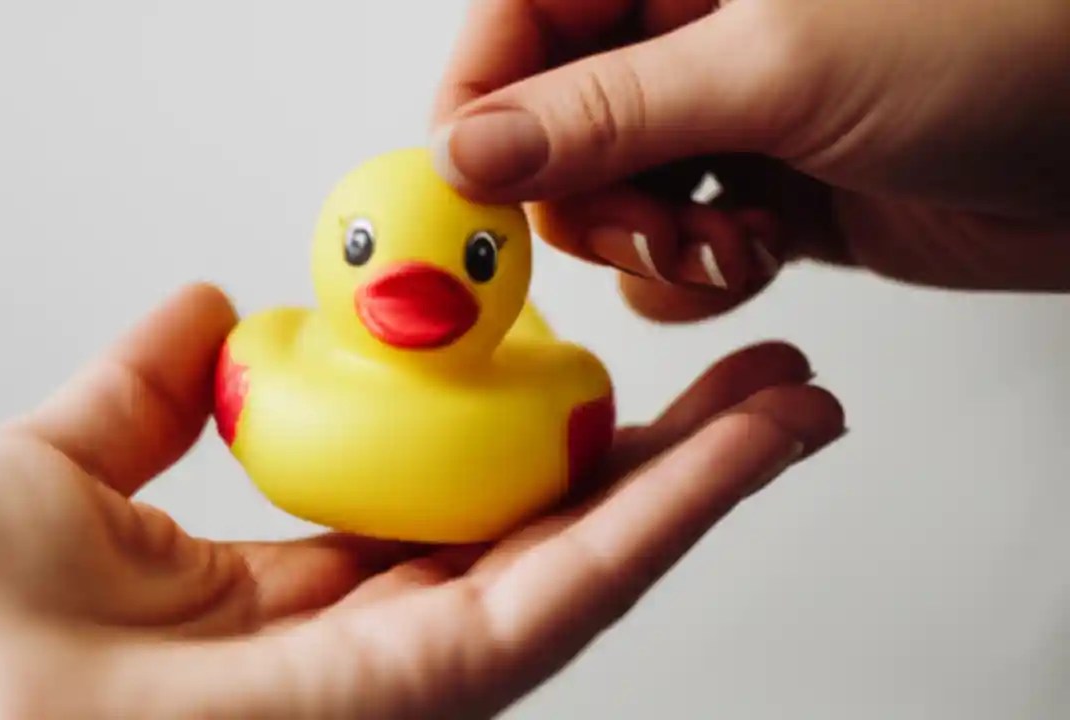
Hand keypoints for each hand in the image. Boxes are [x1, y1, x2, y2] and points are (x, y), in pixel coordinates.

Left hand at [0, 284, 842, 717]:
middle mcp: (358, 650)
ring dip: (697, 487)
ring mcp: (394, 684)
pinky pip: (558, 600)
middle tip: (759, 385)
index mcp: (284, 599)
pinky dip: (660, 523)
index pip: (449, 510)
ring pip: (582, 571)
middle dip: (666, 462)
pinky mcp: (411, 700)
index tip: (598, 363)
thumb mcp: (43, 475)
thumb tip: (207, 303)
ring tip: (793, 405)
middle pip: (546, 541)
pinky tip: (734, 454)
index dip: (541, 438)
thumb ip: (142, 398)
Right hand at [430, 0, 1069, 321]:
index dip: (478, 106)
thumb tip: (467, 148)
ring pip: (609, 199)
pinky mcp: (769, 192)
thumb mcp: (775, 69)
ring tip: (726, 247)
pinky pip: (675, 249)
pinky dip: (693, 279)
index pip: (517, 22)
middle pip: (551, 128)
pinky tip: (749, 263)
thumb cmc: (1004, 42)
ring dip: (646, 247)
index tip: (469, 189)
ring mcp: (732, 116)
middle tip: (647, 229)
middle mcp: (695, 34)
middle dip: (585, 200)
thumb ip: (603, 113)